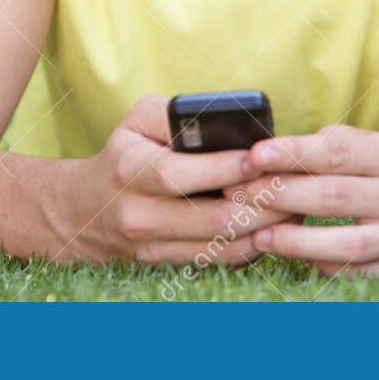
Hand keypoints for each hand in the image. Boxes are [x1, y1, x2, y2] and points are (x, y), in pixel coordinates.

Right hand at [71, 95, 293, 265]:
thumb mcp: (139, 121)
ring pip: (219, 243)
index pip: (178, 175)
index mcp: (130, 170)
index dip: (222, 169)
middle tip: (293, 183)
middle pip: (209, 217)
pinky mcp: (167, 264)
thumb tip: (222, 120)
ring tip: (295, 204)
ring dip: (264, 226)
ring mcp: (152, 246)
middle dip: (258, 201)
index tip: (259, 157)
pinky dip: (251, 245)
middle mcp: (138, 214)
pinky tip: (275, 227)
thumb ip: (177, 115)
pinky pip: (217, 260)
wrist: (83, 211)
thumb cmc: (124, 154)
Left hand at [232, 124, 378, 276]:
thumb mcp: (369, 147)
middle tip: (241, 195)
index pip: (336, 151)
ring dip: (296, 241)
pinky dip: (326, 266)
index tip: (255, 156)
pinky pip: (360, 273)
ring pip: (346, 243)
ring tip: (260, 236)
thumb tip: (263, 157)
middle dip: (281, 196)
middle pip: (334, 197)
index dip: (292, 153)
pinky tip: (299, 258)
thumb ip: (325, 148)